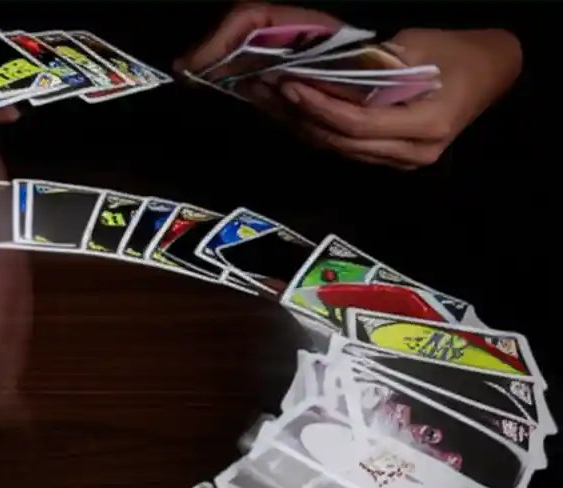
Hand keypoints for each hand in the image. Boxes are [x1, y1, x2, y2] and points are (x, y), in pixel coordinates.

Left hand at [176, 3, 522, 169]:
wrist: (491, 71)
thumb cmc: (459, 54)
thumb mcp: (419, 47)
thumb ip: (375, 66)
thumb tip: (328, 71)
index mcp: (427, 125)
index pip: (358, 124)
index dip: (321, 107)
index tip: (293, 87)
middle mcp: (415, 152)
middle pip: (345, 143)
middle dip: (305, 118)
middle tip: (274, 93)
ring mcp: (405, 161)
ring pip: (343, 150)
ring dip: (308, 128)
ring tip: (277, 104)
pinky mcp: (394, 159)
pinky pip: (350, 149)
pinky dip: (323, 132)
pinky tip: (299, 116)